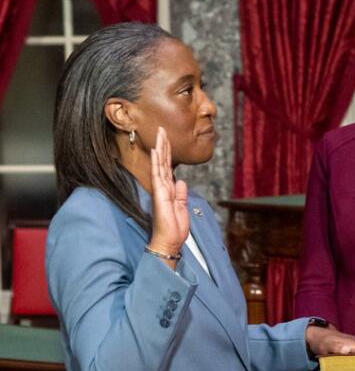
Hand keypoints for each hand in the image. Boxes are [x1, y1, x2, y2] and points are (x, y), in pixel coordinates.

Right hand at [148, 126, 189, 259]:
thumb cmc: (174, 228)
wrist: (169, 241)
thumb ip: (181, 195)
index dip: (167, 153)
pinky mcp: (159, 194)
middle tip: (162, 128)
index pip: (167, 168)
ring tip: (160, 133)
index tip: (166, 139)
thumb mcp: (183, 209)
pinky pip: (158, 174)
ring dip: (160, 148)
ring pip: (160, 164)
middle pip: (162, 162)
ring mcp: (160, 190)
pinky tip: (155, 151)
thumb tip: (182, 181)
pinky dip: (157, 162)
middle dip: (163, 145)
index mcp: (169, 190)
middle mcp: (163, 187)